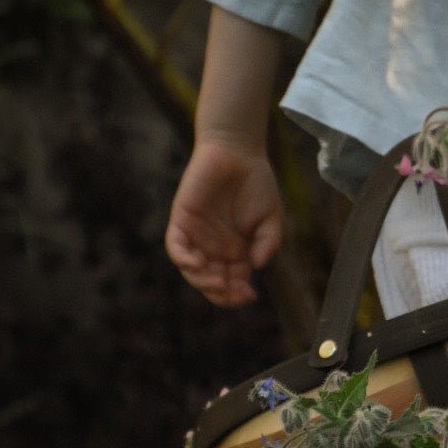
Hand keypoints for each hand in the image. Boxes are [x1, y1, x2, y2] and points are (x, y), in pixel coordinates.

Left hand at [165, 140, 282, 307]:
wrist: (238, 152)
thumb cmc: (257, 183)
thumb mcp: (271, 218)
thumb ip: (268, 243)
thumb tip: (257, 266)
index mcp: (236, 252)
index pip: (232, 283)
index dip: (237, 295)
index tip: (249, 296)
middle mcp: (214, 248)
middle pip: (211, 281)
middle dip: (222, 294)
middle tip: (235, 294)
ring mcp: (197, 236)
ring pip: (192, 270)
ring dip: (202, 282)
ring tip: (217, 284)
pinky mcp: (182, 220)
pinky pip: (176, 247)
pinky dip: (183, 259)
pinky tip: (195, 265)